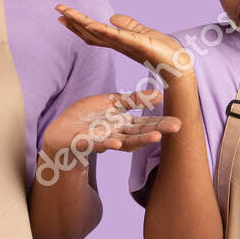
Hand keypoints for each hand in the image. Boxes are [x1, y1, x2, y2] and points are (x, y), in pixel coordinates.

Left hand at [41, 90, 181, 159]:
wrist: (61, 129)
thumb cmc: (88, 117)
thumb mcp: (112, 103)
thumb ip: (134, 100)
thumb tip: (160, 94)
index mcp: (123, 124)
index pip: (145, 124)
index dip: (160, 123)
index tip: (179, 122)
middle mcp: (116, 134)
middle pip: (138, 133)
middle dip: (156, 131)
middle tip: (176, 128)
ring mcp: (101, 140)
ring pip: (123, 141)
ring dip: (138, 140)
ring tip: (155, 138)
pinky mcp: (84, 143)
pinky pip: (95, 144)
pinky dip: (105, 144)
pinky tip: (115, 143)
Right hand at [56, 6, 192, 80]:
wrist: (177, 65)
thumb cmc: (162, 51)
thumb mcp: (142, 33)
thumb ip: (127, 25)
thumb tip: (113, 17)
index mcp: (118, 41)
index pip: (93, 32)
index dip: (78, 24)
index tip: (63, 14)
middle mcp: (118, 44)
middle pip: (90, 32)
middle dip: (73, 22)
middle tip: (57, 10)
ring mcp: (125, 45)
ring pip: (98, 33)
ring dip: (81, 23)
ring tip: (66, 14)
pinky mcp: (137, 44)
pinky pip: (116, 37)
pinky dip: (102, 31)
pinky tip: (90, 24)